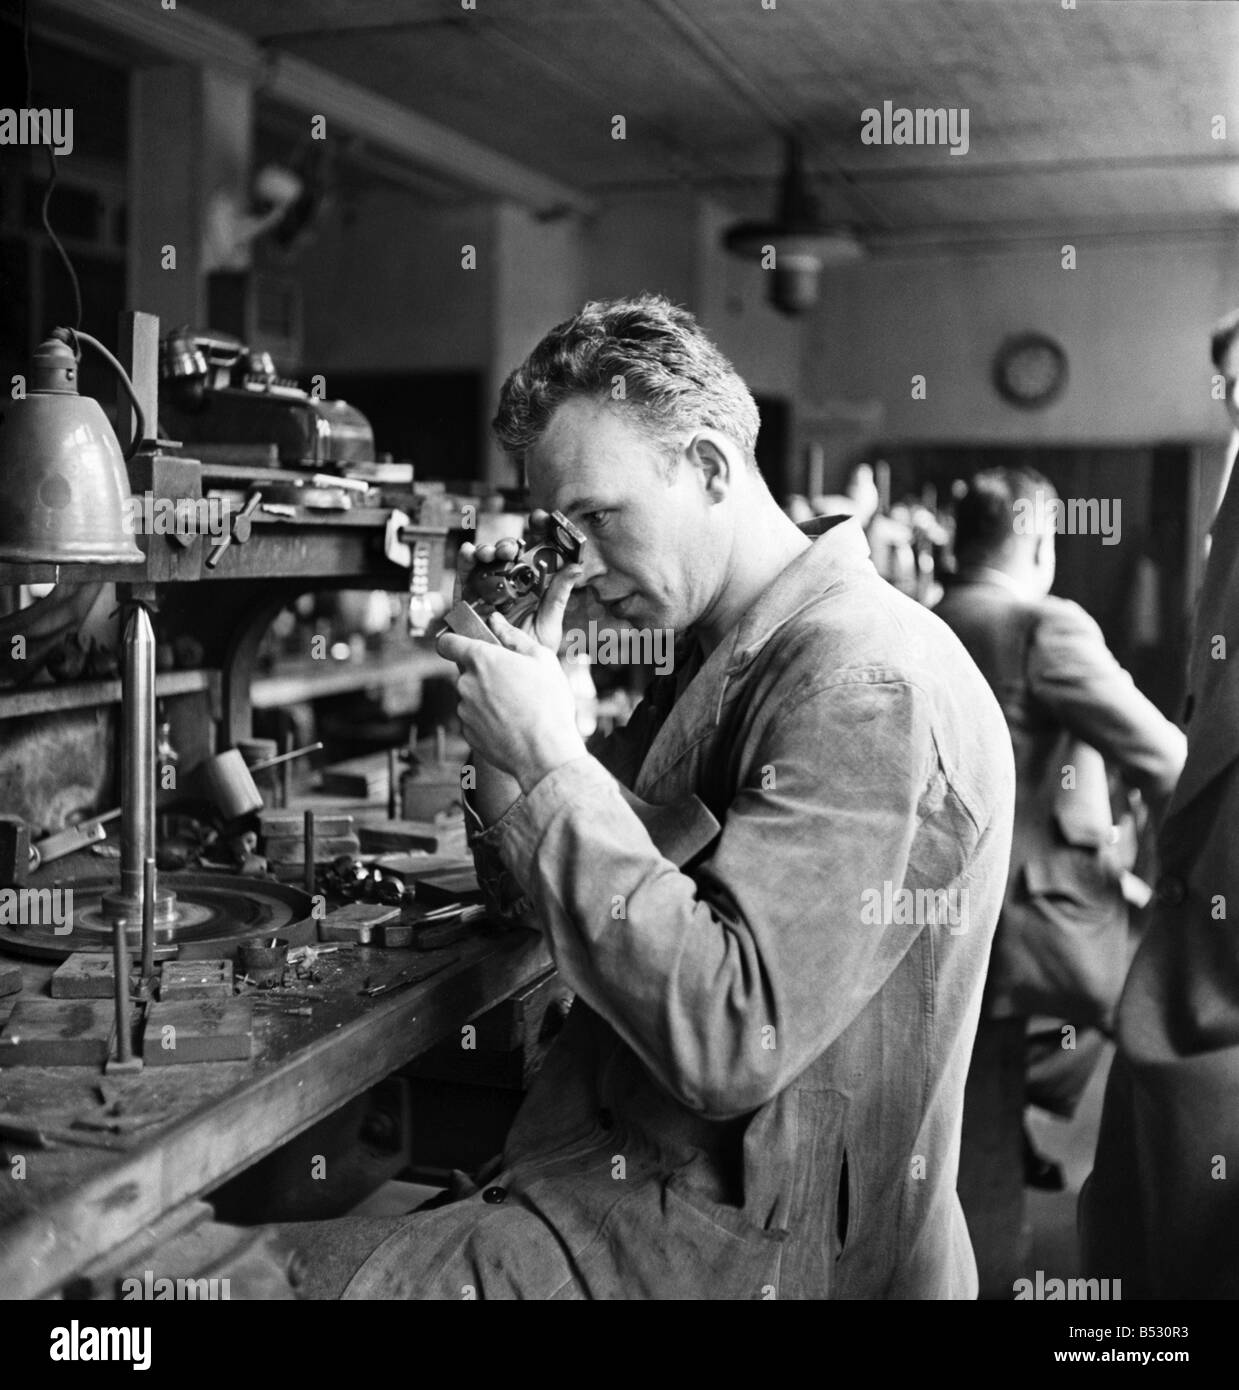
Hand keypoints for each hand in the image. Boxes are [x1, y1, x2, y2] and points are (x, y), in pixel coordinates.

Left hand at [436, 611, 585, 792]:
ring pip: (471, 696)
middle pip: (466, 671)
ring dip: (488, 697)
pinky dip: (488, 719)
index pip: (447, 643)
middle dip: (485, 673)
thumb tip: (497, 621)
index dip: (454, 641)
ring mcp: (464, 710)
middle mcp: (466, 683)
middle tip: (514, 681)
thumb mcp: (542, 659)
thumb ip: (514, 636)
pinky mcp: (467, 733)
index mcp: (481, 659)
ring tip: (518, 707)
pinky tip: (511, 724)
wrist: (546, 752)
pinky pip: (475, 719)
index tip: (465, 645)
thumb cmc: (549, 703)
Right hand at [455, 510, 582, 651]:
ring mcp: (488, 589)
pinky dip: (465, 561)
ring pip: (486, 561)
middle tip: (512, 548)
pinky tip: (469, 552)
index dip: (539, 532)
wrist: (506, 676)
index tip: (541, 517)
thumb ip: (559, 594)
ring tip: (494, 554)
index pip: (536, 552)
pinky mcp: (468, 600)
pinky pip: (464, 577)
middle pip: (508, 555)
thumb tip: (577, 566)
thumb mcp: (549, 622)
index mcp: (532, 585)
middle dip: (508, 544)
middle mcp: (509, 583)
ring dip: (488, 551)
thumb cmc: (529, 652)